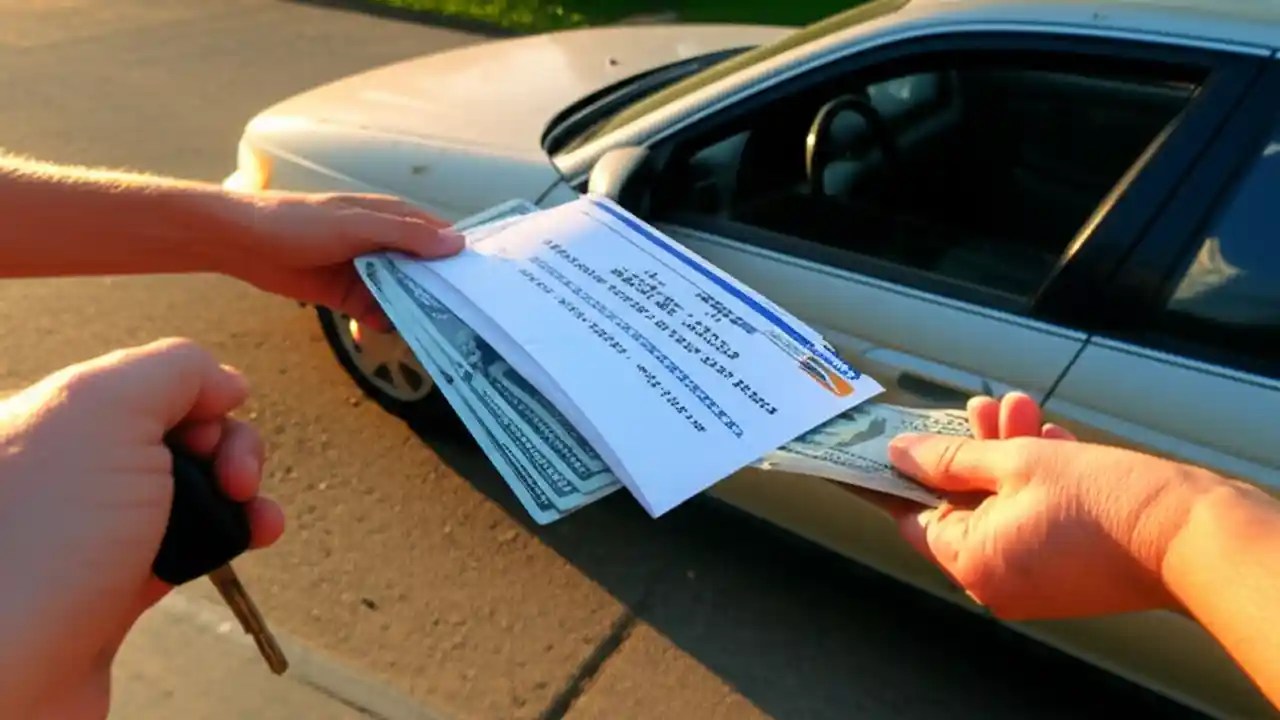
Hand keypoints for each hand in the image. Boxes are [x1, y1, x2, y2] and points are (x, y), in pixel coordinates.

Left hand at [0, 339, 283, 718]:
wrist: (0, 678)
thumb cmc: (39, 537)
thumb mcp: (103, 408)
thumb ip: (172, 370)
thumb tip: (228, 383)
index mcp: (58, 416)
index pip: (154, 381)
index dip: (203, 397)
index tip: (212, 429)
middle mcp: (73, 468)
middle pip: (182, 433)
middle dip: (232, 448)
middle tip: (236, 482)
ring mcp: (98, 530)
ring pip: (195, 491)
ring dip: (244, 497)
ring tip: (260, 524)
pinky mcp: (119, 588)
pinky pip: (192, 548)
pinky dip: (232, 540)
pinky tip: (248, 544)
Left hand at [225, 191, 463, 329]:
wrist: (242, 242)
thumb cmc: (299, 222)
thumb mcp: (357, 226)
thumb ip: (405, 235)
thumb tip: (457, 244)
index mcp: (392, 218)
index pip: (439, 237)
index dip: (460, 258)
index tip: (486, 284)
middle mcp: (385, 244)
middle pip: (425, 270)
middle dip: (443, 291)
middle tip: (471, 319)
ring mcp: (366, 271)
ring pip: (403, 294)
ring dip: (417, 311)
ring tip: (442, 334)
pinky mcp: (347, 295)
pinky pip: (376, 311)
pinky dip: (387, 323)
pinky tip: (400, 337)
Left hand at [886, 393, 1222, 619]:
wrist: (1191, 535)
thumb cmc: (1103, 499)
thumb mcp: (1015, 461)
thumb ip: (950, 457)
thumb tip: (901, 454)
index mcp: (972, 564)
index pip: (913, 519)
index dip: (901, 477)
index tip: (888, 447)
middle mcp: (997, 583)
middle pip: (962, 507)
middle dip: (972, 450)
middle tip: (977, 408)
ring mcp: (1033, 583)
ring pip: (1003, 507)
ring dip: (1008, 455)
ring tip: (1018, 407)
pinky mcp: (1066, 573)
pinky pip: (1034, 522)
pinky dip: (1037, 481)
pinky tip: (1049, 437)